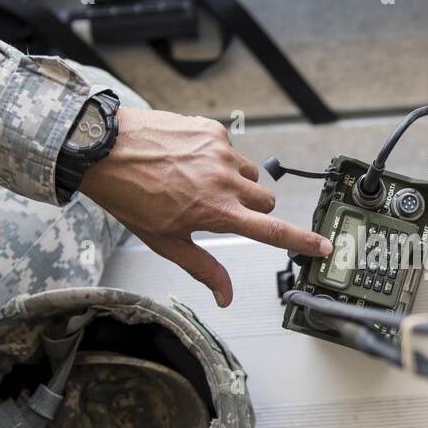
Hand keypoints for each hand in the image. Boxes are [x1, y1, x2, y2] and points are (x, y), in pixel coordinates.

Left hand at [81, 109, 330, 306]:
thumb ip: (203, 268)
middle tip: (223, 211)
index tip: (323, 245)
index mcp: (217, 212)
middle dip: (252, 210)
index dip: (302, 240)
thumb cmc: (130, 195)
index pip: (271, 230)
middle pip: (265, 201)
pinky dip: (217, 158)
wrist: (103, 149)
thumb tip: (225, 297)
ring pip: (250, 174)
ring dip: (236, 183)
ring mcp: (221, 152)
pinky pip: (230, 149)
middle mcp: (225, 180)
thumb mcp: (166, 240)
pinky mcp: (212, 130)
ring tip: (199, 183)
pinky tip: (188, 160)